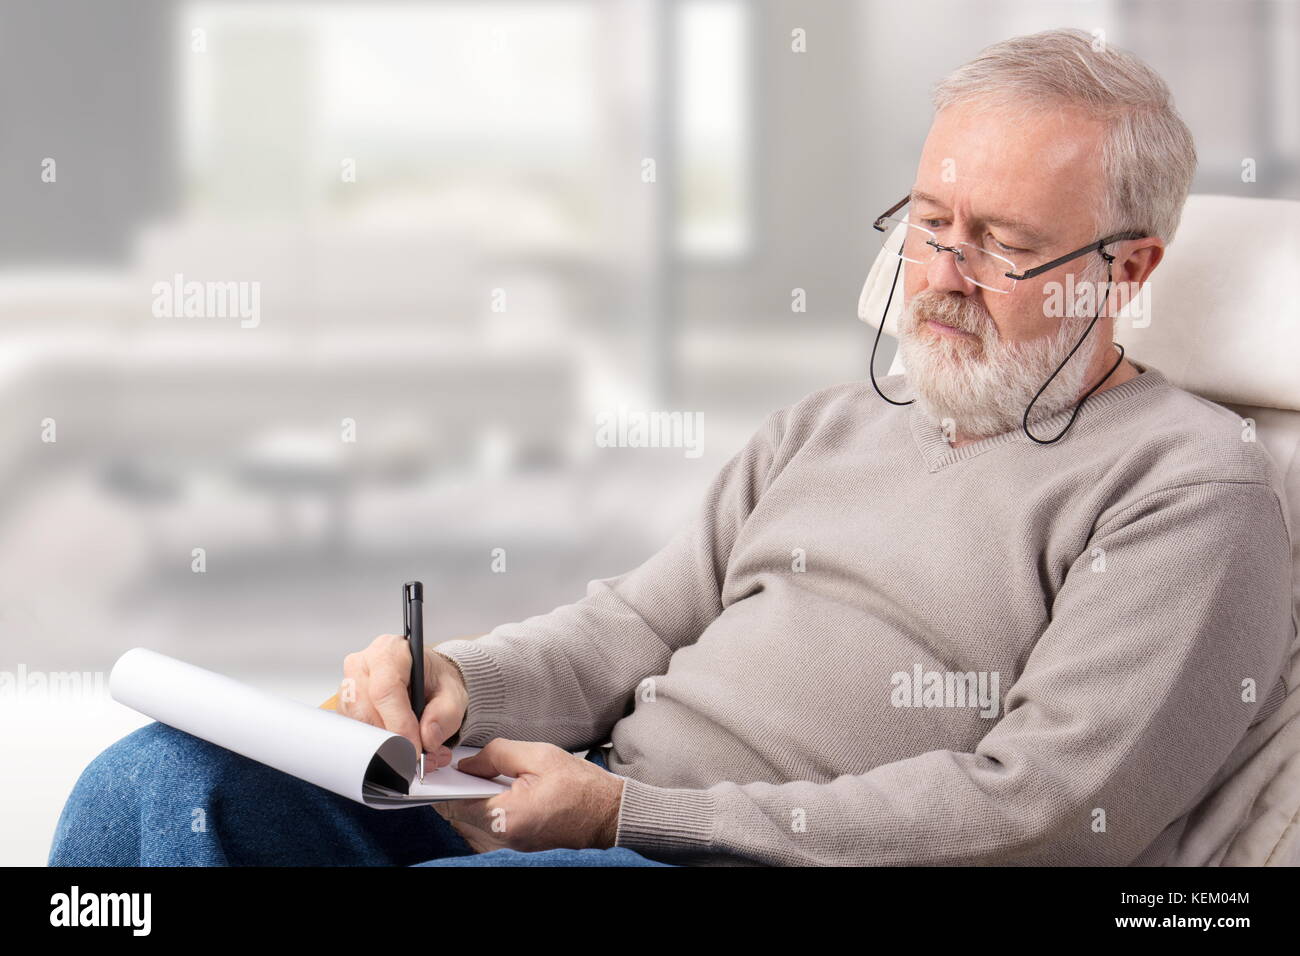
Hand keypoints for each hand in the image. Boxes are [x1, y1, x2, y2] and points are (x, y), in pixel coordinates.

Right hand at [338, 634, 468, 768]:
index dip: (399, 723)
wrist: (428, 681)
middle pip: (364, 709)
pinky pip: (353, 731)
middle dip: (389, 738)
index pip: (386, 689)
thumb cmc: (435, 681)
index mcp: (391, 651)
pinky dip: (375, 745)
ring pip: (356, 724)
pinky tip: (397, 745)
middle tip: (412, 755)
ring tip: (411, 751)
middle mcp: (364, 664)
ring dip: (382, 745)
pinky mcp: (346, 705)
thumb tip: (428, 737)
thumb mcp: (453, 694)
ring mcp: (350, 685)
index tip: (414, 747)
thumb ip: (445, 715)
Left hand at [433, 740, 624, 853]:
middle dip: (457, 793)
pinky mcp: (520, 846)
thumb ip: (497, 754)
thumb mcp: (539, 756)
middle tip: (464, 769)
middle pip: (461, 817)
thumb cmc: (581, 786)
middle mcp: (505, 839)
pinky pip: (490, 830)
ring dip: (472, 803)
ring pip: (473, 826)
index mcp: (507, 816)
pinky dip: (487, 811)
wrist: (610, 814)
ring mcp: (512, 846)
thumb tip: (467, 764)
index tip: (440, 769)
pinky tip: (499, 793)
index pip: (456, 804)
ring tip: (484, 780)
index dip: (445, 785)